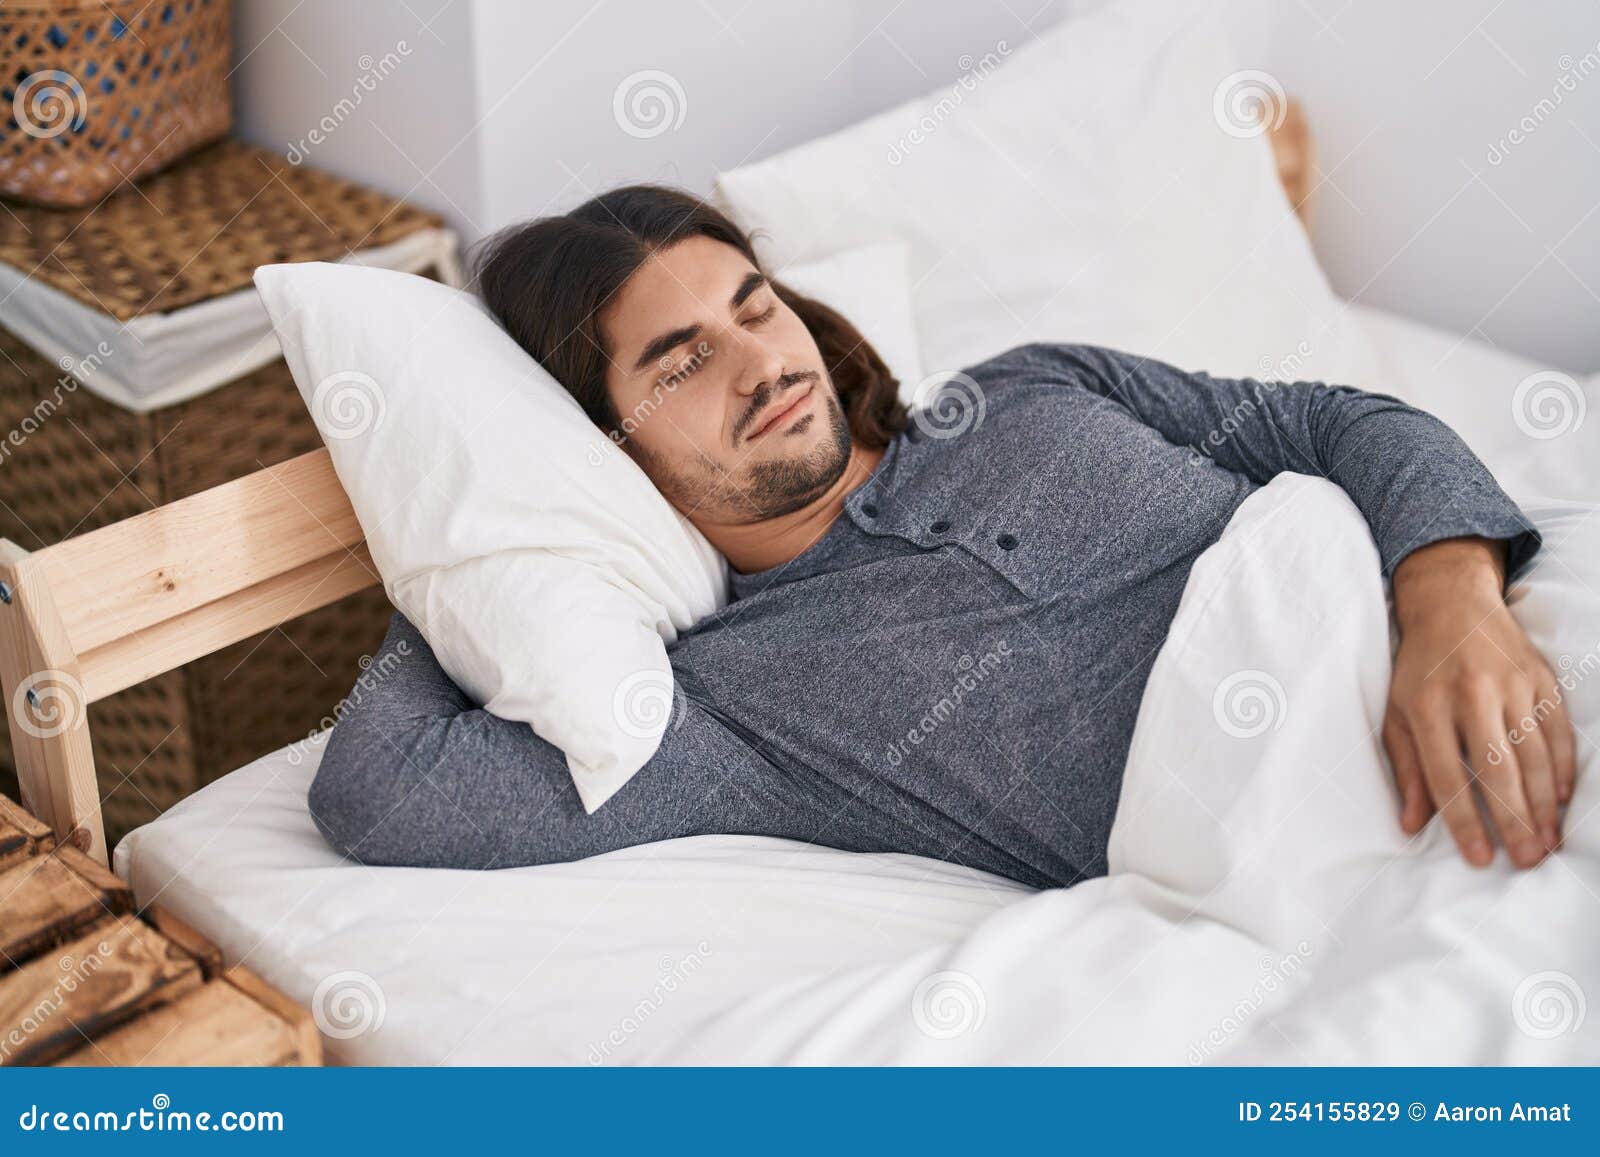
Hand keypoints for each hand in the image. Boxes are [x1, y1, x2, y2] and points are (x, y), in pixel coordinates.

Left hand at [1382, 537, 1575, 868]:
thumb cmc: (1419, 669)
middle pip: (1498, 769)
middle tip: (1526, 862)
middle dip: (1514, 821)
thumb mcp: (1397, 713)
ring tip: (1548, 843)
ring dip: (1545, 804)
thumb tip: (1411, 824)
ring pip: (1535, 755)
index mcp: (1428, 706)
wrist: (1452, 604)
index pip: (1447, 775)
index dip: (1464, 821)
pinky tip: (1563, 801)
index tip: (1479, 858)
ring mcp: (1512, 685)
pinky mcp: (1541, 679)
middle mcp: (1472, 695)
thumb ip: (1406, 769)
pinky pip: (1559, 731)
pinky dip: (1564, 769)